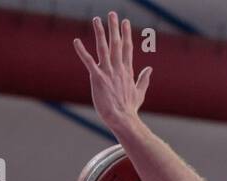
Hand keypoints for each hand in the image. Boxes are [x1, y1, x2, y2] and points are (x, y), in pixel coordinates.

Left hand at [73, 13, 150, 129]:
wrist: (123, 119)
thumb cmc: (129, 109)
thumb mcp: (139, 92)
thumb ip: (144, 79)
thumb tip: (150, 69)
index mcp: (127, 71)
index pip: (127, 48)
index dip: (126, 34)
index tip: (125, 22)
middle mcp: (118, 68)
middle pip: (116, 44)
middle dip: (114, 28)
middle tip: (112, 13)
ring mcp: (108, 72)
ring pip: (104, 48)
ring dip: (100, 33)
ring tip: (96, 20)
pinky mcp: (98, 78)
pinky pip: (88, 62)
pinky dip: (82, 51)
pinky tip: (76, 41)